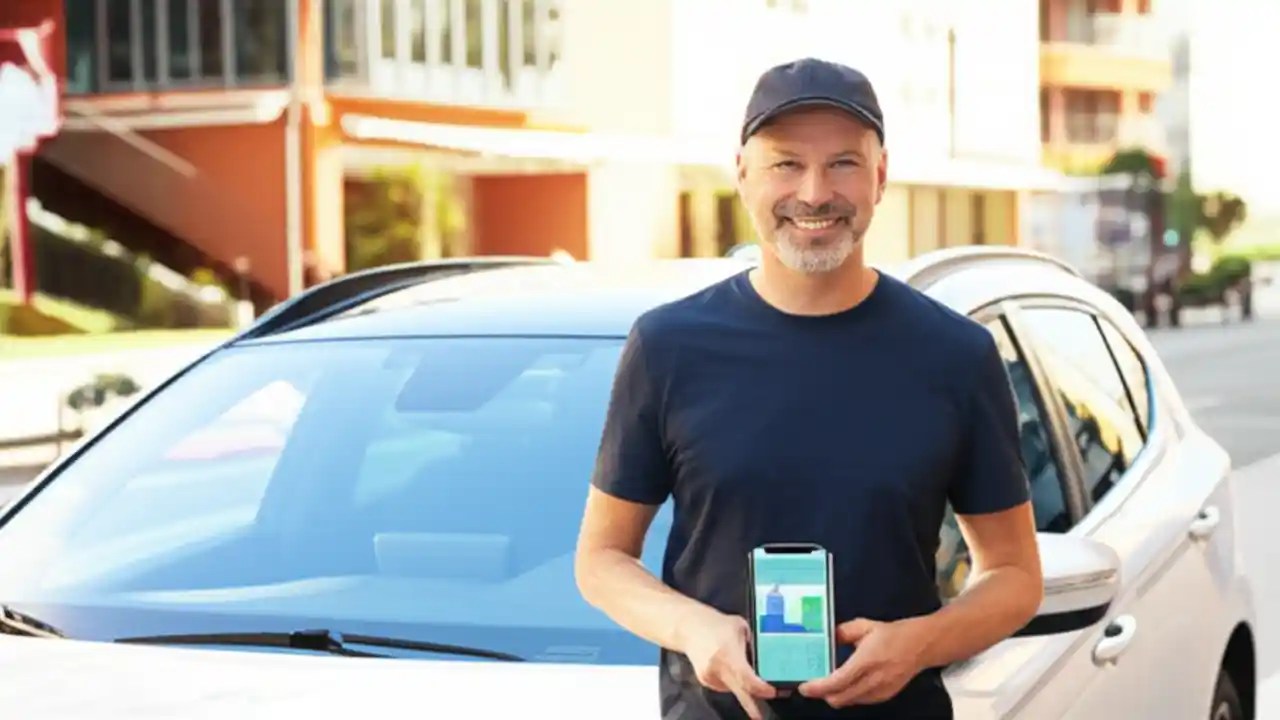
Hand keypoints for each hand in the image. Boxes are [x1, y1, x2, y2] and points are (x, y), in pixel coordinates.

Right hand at [679, 609, 776, 718]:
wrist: (688, 628)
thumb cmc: (717, 624)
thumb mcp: (741, 627)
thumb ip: (753, 643)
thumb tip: (769, 658)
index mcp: (727, 653)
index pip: (745, 677)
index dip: (760, 688)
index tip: (772, 691)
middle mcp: (717, 668)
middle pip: (739, 692)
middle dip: (753, 706)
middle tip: (762, 716)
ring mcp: (710, 677)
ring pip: (733, 689)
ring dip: (743, 687)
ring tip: (748, 674)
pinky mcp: (705, 681)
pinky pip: (724, 686)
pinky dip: (732, 681)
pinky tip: (730, 668)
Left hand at [798, 617, 930, 707]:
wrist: (920, 645)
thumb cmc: (892, 634)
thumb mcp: (864, 626)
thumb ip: (842, 632)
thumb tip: (826, 638)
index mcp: (866, 660)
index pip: (837, 681)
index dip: (818, 687)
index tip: (804, 687)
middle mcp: (873, 680)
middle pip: (839, 698)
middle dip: (822, 694)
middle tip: (813, 685)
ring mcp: (880, 691)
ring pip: (849, 702)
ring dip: (835, 696)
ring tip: (828, 683)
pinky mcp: (884, 696)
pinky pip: (859, 701)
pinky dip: (848, 695)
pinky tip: (846, 683)